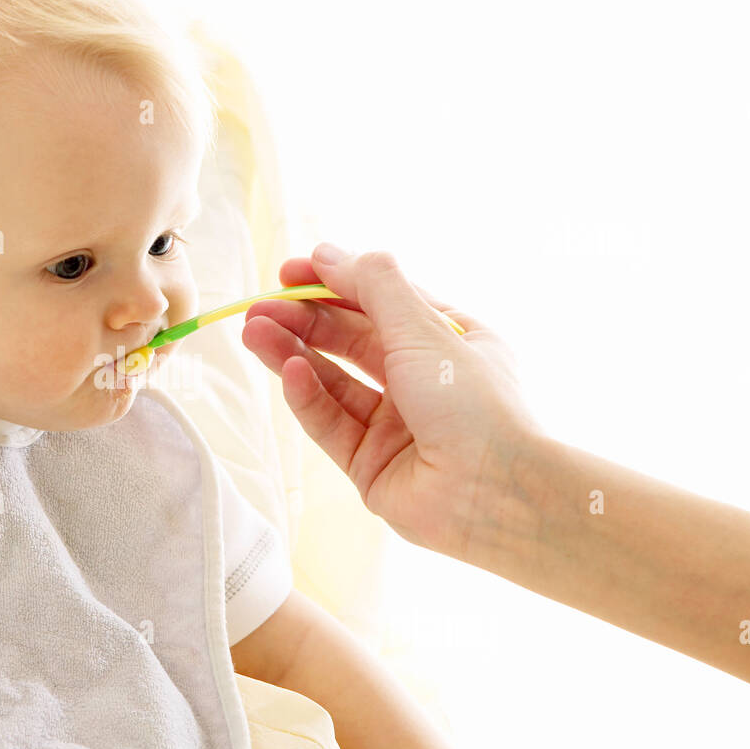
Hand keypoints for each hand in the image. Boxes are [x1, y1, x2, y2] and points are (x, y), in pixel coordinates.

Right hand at [241, 243, 542, 560]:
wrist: (496, 495)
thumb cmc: (475, 405)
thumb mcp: (425, 330)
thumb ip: (374, 288)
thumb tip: (328, 253)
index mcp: (448, 341)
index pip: (381, 302)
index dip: (335, 283)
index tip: (289, 272)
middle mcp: (421, 380)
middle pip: (349, 340)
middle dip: (302, 321)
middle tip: (258, 308)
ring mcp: (394, 424)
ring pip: (332, 380)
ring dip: (293, 353)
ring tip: (254, 332)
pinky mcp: (369, 464)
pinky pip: (330, 423)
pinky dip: (308, 397)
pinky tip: (291, 373)